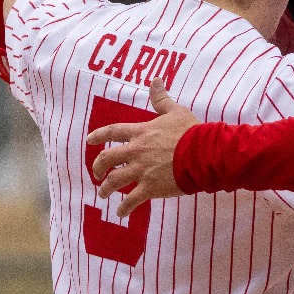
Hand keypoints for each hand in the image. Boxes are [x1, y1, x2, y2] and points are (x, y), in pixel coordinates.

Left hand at [87, 81, 198, 215]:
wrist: (203, 153)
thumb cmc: (191, 132)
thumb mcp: (175, 111)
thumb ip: (161, 98)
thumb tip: (155, 80)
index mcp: (140, 133)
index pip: (112, 132)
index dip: (98, 135)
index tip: (89, 141)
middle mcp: (136, 152)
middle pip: (107, 158)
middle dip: (98, 167)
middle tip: (96, 173)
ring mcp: (141, 171)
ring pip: (115, 181)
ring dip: (106, 188)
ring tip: (103, 194)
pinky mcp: (150, 188)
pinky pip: (131, 200)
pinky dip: (124, 208)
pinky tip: (120, 213)